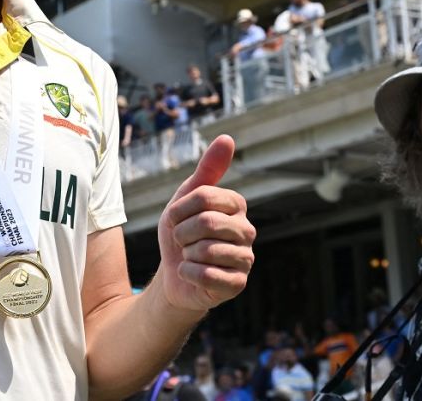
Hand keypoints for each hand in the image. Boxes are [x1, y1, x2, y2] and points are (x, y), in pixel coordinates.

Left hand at [156, 134, 254, 311]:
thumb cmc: (182, 232)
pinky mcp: (238, 284)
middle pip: (206, 222)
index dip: (180, 210)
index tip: (177, 218)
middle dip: (182, 233)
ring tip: (191, 256)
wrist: (174, 273)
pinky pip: (206, 275)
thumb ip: (207, 170)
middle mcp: (247, 230)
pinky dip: (188, 273)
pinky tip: (192, 273)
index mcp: (236, 205)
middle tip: (183, 240)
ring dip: (186, 254)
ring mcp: (246, 259)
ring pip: (206, 250)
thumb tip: (227, 138)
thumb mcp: (186, 198)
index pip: (204, 197)